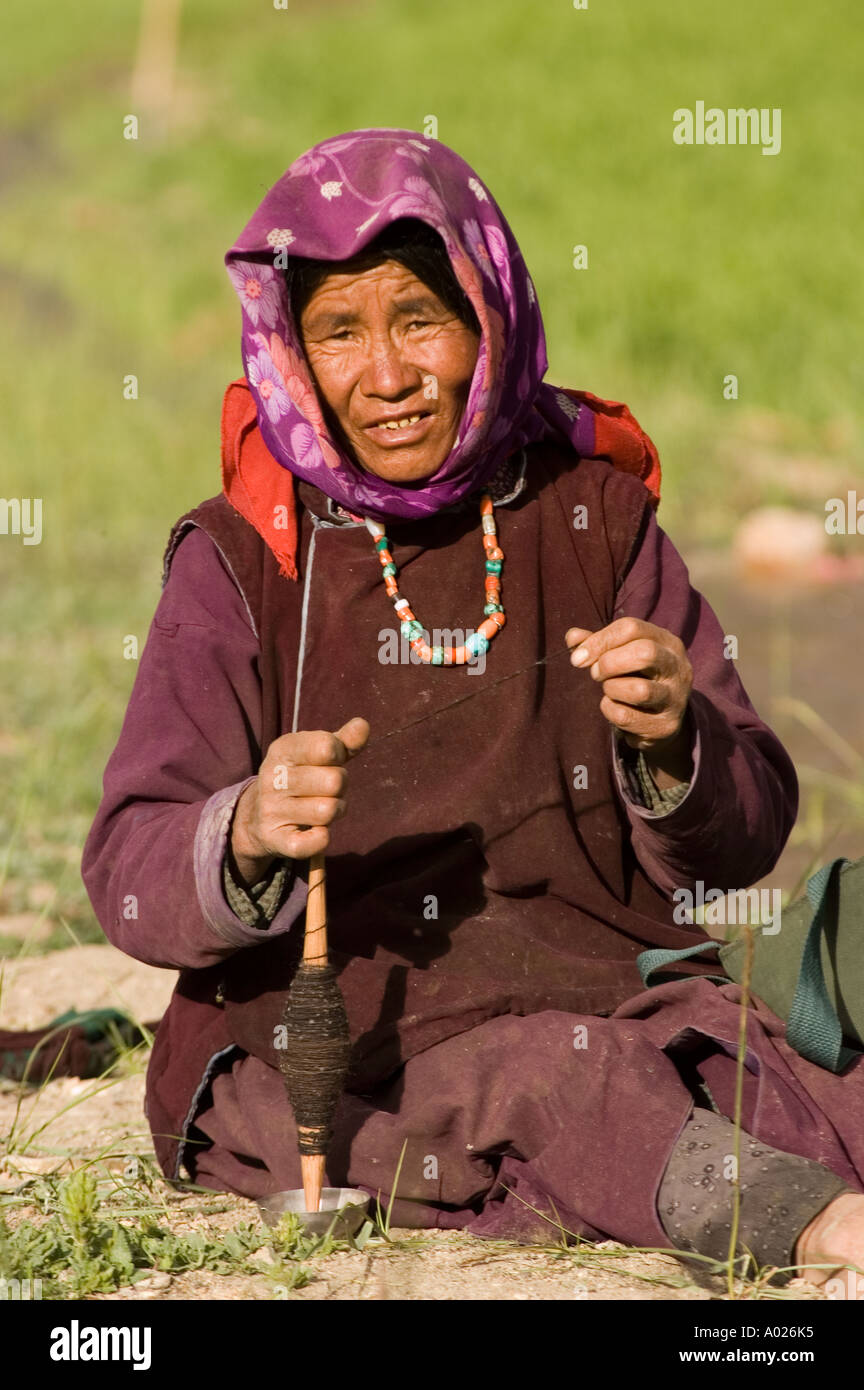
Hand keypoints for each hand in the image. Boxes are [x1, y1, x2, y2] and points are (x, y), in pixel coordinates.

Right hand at [230, 717, 369, 884]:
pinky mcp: (276, 839)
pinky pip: (311, 843)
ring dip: (336, 810)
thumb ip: (343, 741)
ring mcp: (272, 809)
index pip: (327, 746)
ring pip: (328, 811)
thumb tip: (363, 725)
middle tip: (328, 789)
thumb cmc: (300, 777)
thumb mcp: (316, 754)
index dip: (339, 754)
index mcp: (283, 749)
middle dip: (341, 786)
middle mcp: (273, 778)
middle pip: (334, 781)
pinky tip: (317, 832)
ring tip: (324, 807)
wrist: (257, 817)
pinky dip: (321, 839)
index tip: (331, 759)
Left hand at [565, 618, 692, 786]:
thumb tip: (573, 637)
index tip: (578, 656)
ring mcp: (676, 698)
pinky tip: (613, 707)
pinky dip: (609, 710)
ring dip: (611, 689)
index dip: (600, 640)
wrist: (659, 721)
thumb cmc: (636, 678)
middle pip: (644, 653)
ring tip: (609, 690)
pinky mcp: (666, 725)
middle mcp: (678, 667)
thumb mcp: (621, 655)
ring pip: (639, 690)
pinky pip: (626, 716)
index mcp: (667, 642)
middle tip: (595, 674)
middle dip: (609, 663)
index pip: (632, 628)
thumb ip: (598, 643)